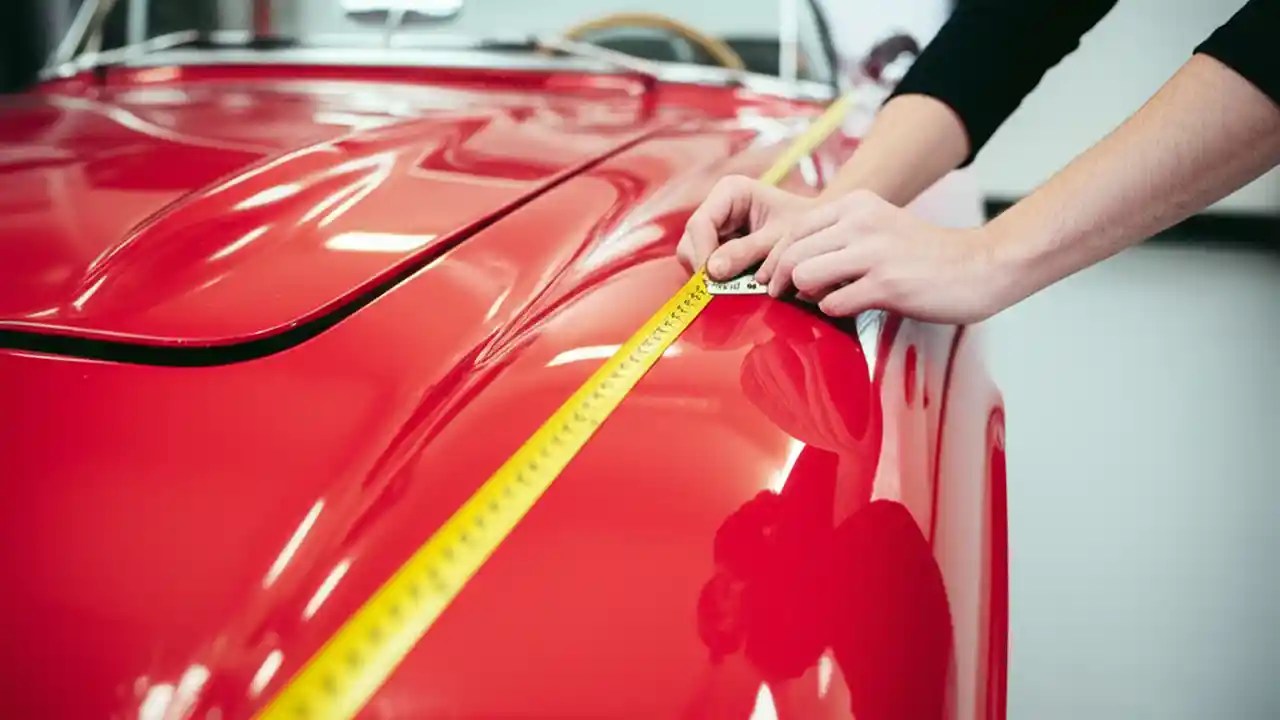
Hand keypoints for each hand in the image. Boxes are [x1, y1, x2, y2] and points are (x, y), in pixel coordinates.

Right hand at [677, 175, 815, 279]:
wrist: (822, 237)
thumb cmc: (806, 231)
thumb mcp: (778, 240)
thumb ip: (745, 252)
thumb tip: (712, 272)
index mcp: (730, 191)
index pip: (700, 224)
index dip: (702, 253)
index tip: (715, 280)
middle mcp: (717, 207)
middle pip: (690, 241)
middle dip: (703, 268)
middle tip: (723, 291)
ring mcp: (715, 230)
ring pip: (692, 257)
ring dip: (709, 277)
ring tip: (735, 288)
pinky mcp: (718, 249)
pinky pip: (704, 268)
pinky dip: (717, 281)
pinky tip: (737, 287)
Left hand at [764, 191, 1018, 323]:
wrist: (980, 266)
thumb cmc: (926, 255)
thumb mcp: (879, 227)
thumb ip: (840, 236)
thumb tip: (793, 263)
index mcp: (856, 205)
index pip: (794, 228)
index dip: (774, 257)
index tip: (770, 278)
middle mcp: (861, 222)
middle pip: (792, 253)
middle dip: (779, 280)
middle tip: (781, 297)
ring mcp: (873, 253)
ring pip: (804, 275)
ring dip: (804, 295)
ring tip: (820, 300)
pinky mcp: (886, 285)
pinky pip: (832, 303)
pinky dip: (832, 311)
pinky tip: (849, 308)